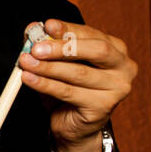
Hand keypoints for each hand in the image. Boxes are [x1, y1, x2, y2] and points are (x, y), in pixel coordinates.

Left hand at [19, 20, 136, 151]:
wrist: (74, 125)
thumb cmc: (69, 89)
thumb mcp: (58, 62)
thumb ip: (47, 43)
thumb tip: (33, 28)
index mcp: (116, 49)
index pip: (91, 34)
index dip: (69, 29)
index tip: (48, 26)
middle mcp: (123, 67)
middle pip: (96, 51)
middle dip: (64, 48)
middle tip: (37, 48)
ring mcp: (117, 89)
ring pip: (79, 73)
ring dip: (49, 67)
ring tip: (27, 62)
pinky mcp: (103, 107)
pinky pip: (69, 92)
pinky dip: (46, 84)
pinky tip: (30, 78)